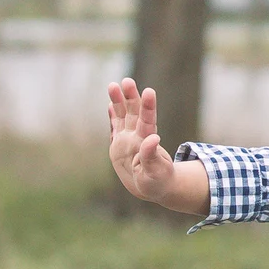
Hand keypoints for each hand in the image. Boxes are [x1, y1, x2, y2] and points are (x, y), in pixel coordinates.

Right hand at [108, 77, 170, 198]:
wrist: (152, 187)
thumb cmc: (157, 182)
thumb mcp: (156, 172)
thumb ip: (152, 156)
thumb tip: (153, 138)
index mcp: (147, 141)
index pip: (148, 121)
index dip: (148, 106)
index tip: (149, 91)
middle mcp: (137, 136)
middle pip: (134, 113)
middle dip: (131, 97)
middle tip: (127, 81)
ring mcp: (127, 139)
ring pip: (122, 116)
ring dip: (118, 101)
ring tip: (113, 85)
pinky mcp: (119, 145)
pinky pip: (115, 128)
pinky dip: (113, 117)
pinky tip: (111, 105)